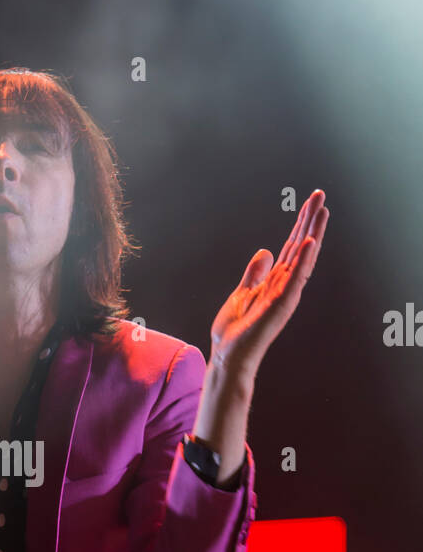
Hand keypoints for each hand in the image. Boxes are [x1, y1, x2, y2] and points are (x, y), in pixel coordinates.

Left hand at [208, 190, 329, 380]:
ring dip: (313, 233)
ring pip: (303, 257)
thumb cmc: (234, 331)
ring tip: (322, 210)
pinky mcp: (282, 304)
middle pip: (300, 246)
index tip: (309, 202)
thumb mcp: (242, 293)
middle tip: (320, 195)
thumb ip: (255, 273)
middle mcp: (284, 284)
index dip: (300, 224)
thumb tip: (266, 251)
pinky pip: (295, 278)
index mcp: (275, 281)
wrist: (228, 356)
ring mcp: (285, 294)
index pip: (291, 246)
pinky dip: (303, 260)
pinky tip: (310, 242)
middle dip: (310, 221)